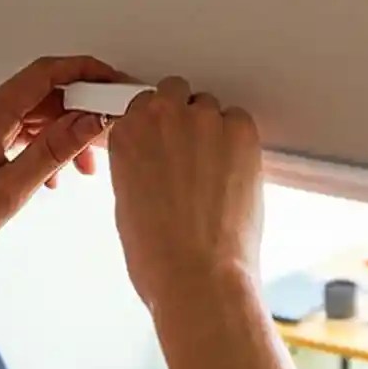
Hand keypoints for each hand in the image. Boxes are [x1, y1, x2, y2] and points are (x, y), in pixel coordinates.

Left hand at [0, 55, 122, 275]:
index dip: (87, 72)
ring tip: (81, 167)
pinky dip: (40, 143)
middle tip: (106, 137)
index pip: (46, 73)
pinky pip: (17, 128)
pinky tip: (50, 173)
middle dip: (81, 113)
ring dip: (62, 134)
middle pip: (44, 93)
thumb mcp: (8, 192)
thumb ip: (52, 152)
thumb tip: (88, 122)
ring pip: (33, 113)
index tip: (114, 83)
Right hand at [107, 76, 264, 308]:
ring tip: (216, 172)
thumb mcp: (128, 203)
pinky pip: (240, 120)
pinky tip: (235, 171)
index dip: (158, 126)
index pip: (142, 106)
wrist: (197, 275)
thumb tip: (158, 164)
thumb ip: (140, 167)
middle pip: (176, 94)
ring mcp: (202, 121)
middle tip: (192, 153)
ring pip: (210, 107)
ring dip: (213, 130)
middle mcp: (160, 118)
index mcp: (126, 136)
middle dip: (183, 117)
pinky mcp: (239, 131)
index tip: (166, 140)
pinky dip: (240, 139)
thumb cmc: (159, 256)